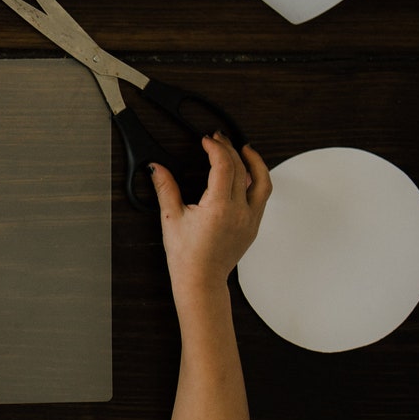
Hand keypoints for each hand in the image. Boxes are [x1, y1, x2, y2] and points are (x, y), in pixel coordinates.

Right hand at [152, 133, 271, 293]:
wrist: (201, 280)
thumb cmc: (186, 255)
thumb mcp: (171, 218)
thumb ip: (166, 188)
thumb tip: (156, 168)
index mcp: (218, 208)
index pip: (224, 166)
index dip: (216, 148)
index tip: (207, 141)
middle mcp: (239, 212)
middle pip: (241, 169)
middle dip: (230, 149)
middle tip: (218, 139)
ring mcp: (250, 219)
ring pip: (262, 182)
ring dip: (255, 162)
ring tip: (245, 149)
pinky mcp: (253, 226)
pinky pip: (261, 197)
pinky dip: (256, 180)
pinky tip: (246, 174)